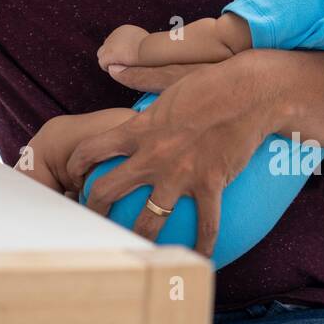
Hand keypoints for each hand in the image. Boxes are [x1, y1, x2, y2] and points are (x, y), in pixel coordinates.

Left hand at [63, 55, 282, 255]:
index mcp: (138, 129)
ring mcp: (180, 174)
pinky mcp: (209, 185)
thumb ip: (139, 84)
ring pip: (148, 219)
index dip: (77, 166)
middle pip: (107, 190)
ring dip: (139, 237)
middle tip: (94, 217)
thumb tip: (114, 66)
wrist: (248, 93)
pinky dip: (203, 245)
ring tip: (136, 247)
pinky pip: (205, 226)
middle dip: (94, 208)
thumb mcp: (167, 83)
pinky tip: (201, 257)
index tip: (75, 176)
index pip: (91, 150)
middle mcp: (152, 156)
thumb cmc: (210, 82)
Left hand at [97, 24, 148, 71]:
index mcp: (124, 29)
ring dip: (108, 61)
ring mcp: (110, 43)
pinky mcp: (108, 54)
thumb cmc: (151, 49)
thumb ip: (138, 45)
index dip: (118, 50)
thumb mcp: (145, 43)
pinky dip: (106, 67)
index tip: (124, 58)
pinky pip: (102, 62)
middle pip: (106, 45)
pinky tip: (113, 70)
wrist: (148, 49)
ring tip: (115, 68)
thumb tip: (139, 49)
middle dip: (111, 54)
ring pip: (102, 54)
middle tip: (117, 64)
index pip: (115, 40)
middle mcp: (115, 34)